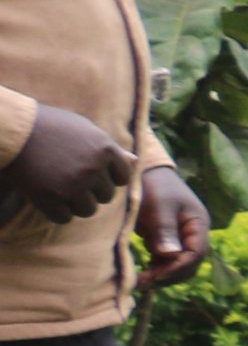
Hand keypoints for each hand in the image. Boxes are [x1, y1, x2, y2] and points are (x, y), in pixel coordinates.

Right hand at [3, 104, 133, 220]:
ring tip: (60, 187)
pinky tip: (47, 196)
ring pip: (88, 210)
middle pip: (106, 196)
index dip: (107, 177)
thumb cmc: (51, 127)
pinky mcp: (50, 198)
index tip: (90, 171)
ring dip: (75, 204)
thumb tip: (135, 161)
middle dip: (91, 191)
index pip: (123, 178)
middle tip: (70, 178)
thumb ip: (111, 149)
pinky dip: (56, 212)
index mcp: (105, 150)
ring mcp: (72, 185)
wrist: (14, 130)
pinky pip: (64, 218)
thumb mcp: (85, 130)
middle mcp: (93, 169)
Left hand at [133, 165, 210, 286]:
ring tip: (140, 280)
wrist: (143, 171)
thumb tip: (170, 255)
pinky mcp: (167, 240)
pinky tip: (142, 272)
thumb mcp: (159, 205)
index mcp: (198, 224)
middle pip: (190, 264)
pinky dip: (157, 269)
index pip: (196, 254)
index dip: (177, 267)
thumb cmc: (153, 185)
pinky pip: (166, 261)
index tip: (155, 275)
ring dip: (162, 275)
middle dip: (170, 275)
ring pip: (179, 266)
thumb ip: (165, 229)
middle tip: (144, 282)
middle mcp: (193, 234)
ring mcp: (180, 238)